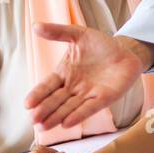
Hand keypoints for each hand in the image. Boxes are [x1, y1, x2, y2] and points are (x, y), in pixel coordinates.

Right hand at [24, 25, 153, 130]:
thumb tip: (35, 26)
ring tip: (44, 126)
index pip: (47, 86)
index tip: (27, 104)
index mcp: (64, 73)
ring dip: (57, 117)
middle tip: (34, 120)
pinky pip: (89, 108)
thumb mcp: (78, 34)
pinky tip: (67, 124)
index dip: (38, 95)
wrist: (126, 51)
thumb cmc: (100, 44)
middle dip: (45, 110)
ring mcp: (88, 94)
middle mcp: (73, 86)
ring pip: (69, 108)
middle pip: (56, 100)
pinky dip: (78, 115)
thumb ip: (58, 32)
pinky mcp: (103, 99)